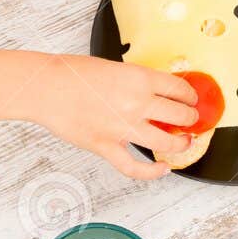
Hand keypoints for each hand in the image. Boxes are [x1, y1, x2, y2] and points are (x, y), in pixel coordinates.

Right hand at [33, 55, 198, 179]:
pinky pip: (135, 167)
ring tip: (185, 142)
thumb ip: (135, 81)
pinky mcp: (107, 147)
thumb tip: (153, 92)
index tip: (191, 99)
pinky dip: (152, 172)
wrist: (46, 87)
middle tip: (191, 119)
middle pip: (180, 115)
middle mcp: (137, 103)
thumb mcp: (114, 67)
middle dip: (190, 118)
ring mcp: (123, 128)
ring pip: (166, 142)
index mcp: (140, 79)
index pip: (180, 89)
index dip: (190, 95)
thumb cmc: (72, 74)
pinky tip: (163, 168)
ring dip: (181, 143)